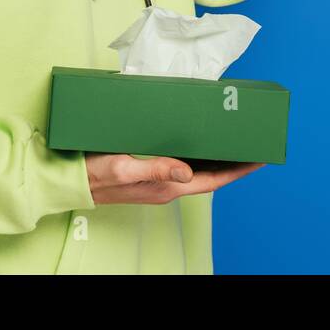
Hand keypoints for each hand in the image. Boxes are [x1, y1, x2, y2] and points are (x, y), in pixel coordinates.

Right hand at [85, 152, 264, 204]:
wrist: (70, 181)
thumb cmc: (94, 174)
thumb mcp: (124, 168)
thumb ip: (156, 169)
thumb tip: (188, 172)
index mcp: (166, 187)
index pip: (212, 180)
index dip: (237, 171)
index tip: (259, 159)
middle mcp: (167, 186)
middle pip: (210, 176)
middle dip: (234, 164)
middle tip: (254, 146)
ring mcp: (158, 180)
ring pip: (198, 171)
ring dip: (218, 159)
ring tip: (236, 143)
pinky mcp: (149, 172)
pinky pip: (182, 165)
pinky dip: (198, 155)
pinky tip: (201, 142)